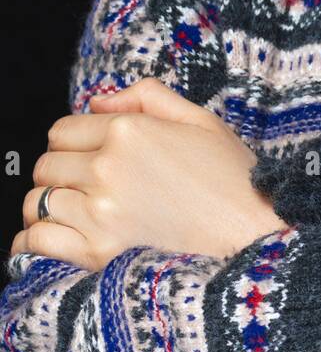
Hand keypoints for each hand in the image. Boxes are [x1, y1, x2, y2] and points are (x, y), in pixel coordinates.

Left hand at [10, 78, 287, 269]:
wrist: (255, 239)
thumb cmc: (233, 180)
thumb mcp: (201, 121)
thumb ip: (147, 96)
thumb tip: (98, 101)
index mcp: (130, 131)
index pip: (62, 130)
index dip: (74, 141)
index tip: (89, 155)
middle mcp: (108, 168)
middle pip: (46, 165)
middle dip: (61, 172)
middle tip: (87, 186)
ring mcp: (100, 213)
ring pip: (37, 202)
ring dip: (52, 206)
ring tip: (78, 214)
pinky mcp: (97, 255)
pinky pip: (36, 242)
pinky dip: (39, 241)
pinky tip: (63, 239)